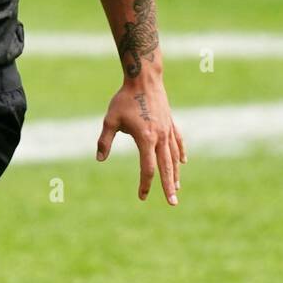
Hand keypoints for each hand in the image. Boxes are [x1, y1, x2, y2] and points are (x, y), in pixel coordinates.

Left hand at [96, 78, 186, 204]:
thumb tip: (99, 159)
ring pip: (174, 156)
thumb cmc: (124, 99)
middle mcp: (160, 137)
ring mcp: (167, 130)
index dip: (145, 184)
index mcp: (145, 139)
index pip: (147, 168)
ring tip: (177, 188)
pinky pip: (178, 141)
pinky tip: (182, 162)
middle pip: (166, 167)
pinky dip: (180, 153)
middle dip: (168, 186)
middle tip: (173, 203)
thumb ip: (105, 141)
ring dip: (175, 174)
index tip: (142, 196)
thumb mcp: (110, 120)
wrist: (144, 78)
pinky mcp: (170, 122)